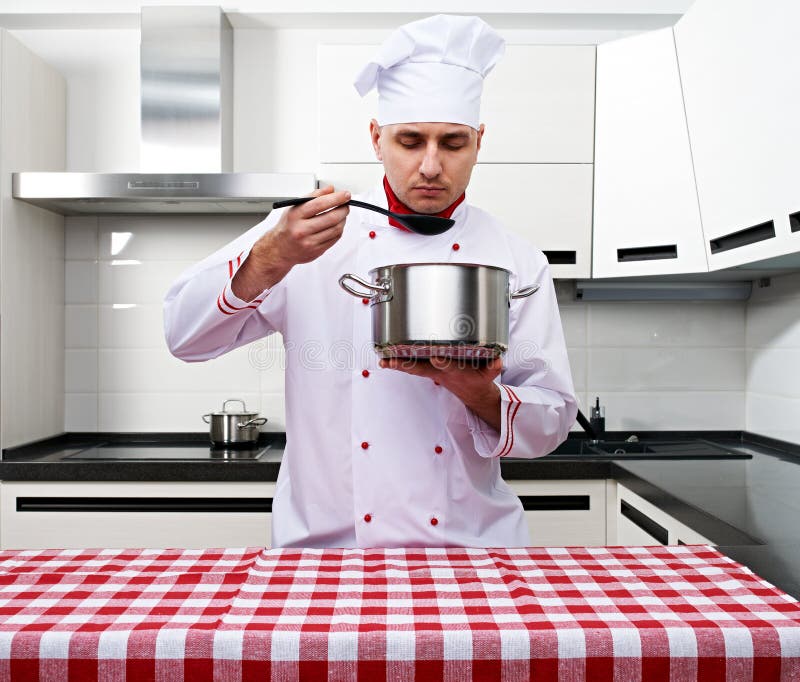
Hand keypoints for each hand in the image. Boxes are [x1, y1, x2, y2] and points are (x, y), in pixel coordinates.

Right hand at [232, 186, 349, 299]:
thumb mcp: (294, 208)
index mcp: (295, 215)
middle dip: (343, 209)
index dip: (336, 198)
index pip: (320, 204)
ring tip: (342, 214)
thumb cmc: (288, 226)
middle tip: (346, 205)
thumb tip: (330, 189)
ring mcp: (310, 242)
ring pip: (336, 229)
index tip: (345, 195)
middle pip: (331, 218)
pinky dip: (339, 230)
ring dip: (343, 219)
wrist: (279, 249)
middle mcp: (302, 229)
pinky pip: (334, 239)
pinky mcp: (316, 251)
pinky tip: (337, 225)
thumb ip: (313, 196)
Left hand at [379, 356, 502, 430]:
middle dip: (407, 365)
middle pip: (421, 368)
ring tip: (383, 361)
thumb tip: (498, 361)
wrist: (473, 394)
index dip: (441, 362)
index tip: (435, 357)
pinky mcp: (428, 370)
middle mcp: (440, 372)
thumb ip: (493, 367)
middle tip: (391, 362)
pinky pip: (411, 367)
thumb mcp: (489, 374)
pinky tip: (384, 360)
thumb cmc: (478, 378)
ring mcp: (433, 372)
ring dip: (397, 365)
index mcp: (455, 371)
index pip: (448, 365)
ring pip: (413, 368)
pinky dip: (397, 364)